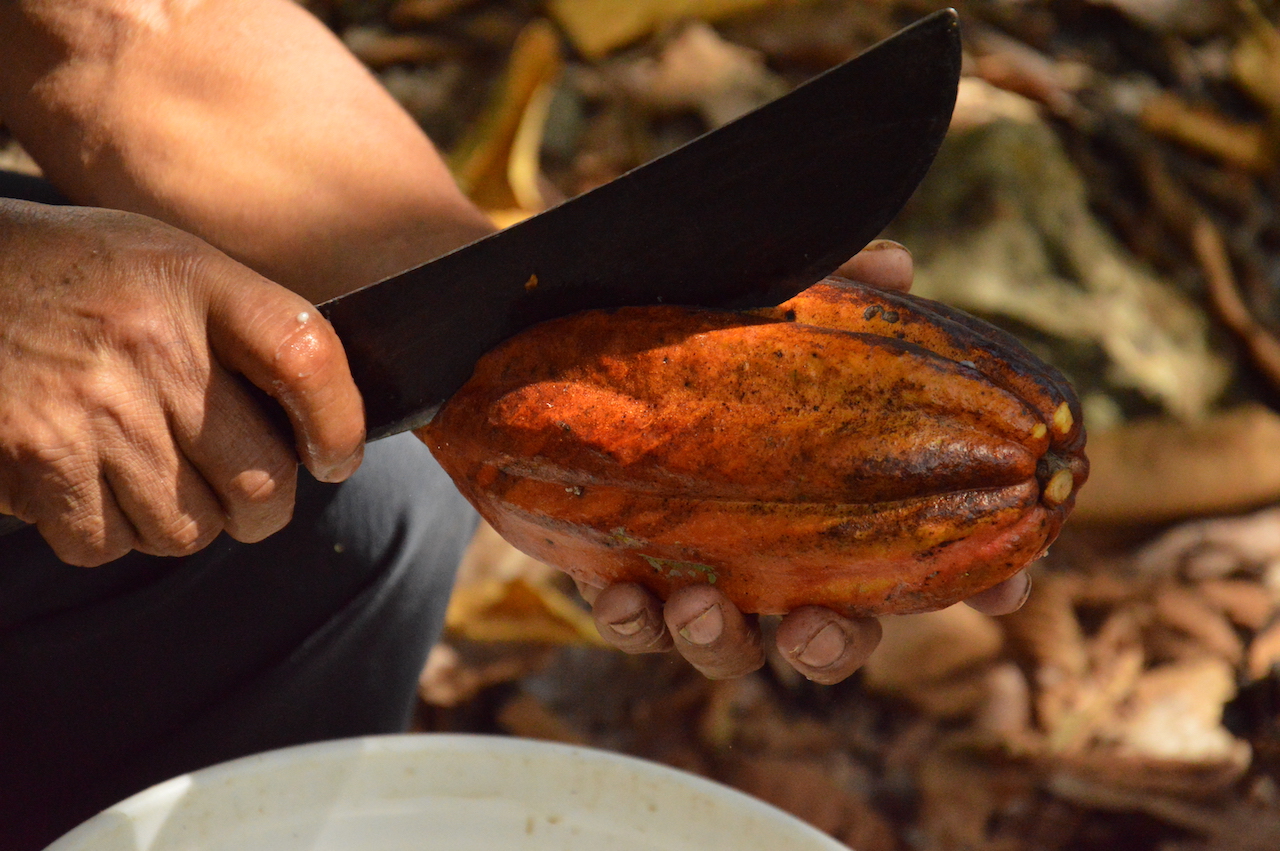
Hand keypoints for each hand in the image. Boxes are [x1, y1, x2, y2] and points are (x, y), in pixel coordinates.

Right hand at [0, 199, 364, 565]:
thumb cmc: (81, 277)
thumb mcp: (172, 264)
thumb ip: (245, 330)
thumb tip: (317, 431)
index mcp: (199, 283)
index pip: (306, 360)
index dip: (340, 425)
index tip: (336, 459)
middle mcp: (153, 346)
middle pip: (260, 479)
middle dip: (263, 508)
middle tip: (249, 499)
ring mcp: (92, 406)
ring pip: (186, 528)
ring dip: (180, 521)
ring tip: (150, 475)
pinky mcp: (33, 457)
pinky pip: (104, 542)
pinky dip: (104, 531)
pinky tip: (86, 479)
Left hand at [581, 240, 1031, 682]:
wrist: (551, 311)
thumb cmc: (679, 303)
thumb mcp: (750, 278)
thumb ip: (827, 277)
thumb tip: (895, 266)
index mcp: (826, 487)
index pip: (914, 545)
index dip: (973, 580)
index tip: (1004, 592)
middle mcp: (769, 537)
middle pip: (829, 627)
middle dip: (832, 648)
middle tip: (814, 631)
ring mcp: (695, 559)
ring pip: (730, 645)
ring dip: (722, 645)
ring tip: (701, 610)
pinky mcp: (617, 562)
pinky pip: (631, 621)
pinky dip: (631, 619)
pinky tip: (621, 594)